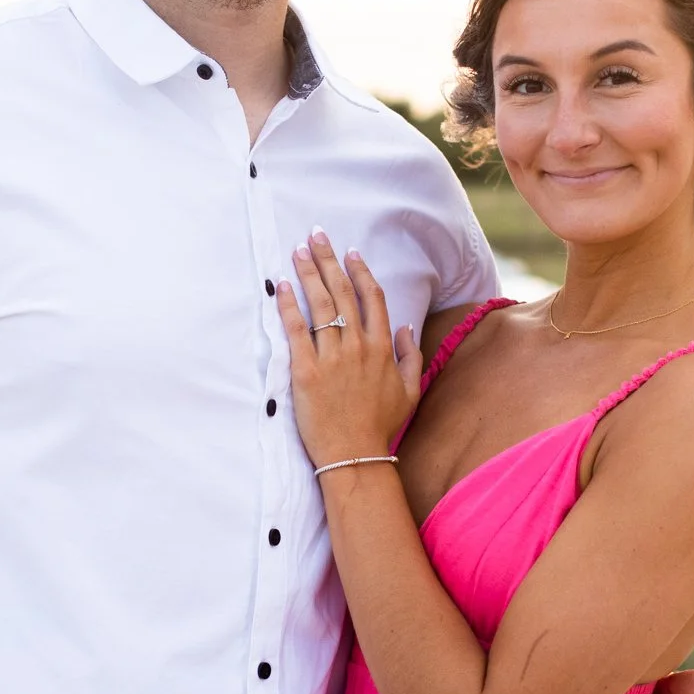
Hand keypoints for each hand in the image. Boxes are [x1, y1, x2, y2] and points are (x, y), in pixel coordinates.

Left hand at [278, 232, 422, 468]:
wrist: (355, 457)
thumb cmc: (380, 428)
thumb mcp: (410, 392)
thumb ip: (410, 357)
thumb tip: (404, 328)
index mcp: (382, 348)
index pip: (371, 298)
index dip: (359, 271)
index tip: (349, 252)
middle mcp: (357, 346)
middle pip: (342, 292)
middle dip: (328, 260)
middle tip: (315, 235)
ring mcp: (332, 357)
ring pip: (320, 305)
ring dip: (308, 273)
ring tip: (298, 251)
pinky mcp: (306, 372)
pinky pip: (296, 331)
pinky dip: (289, 306)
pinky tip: (282, 286)